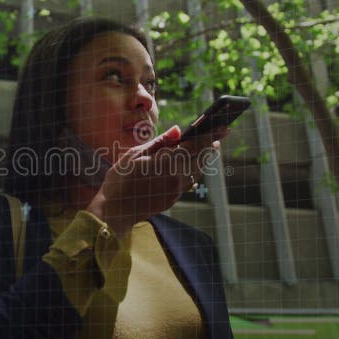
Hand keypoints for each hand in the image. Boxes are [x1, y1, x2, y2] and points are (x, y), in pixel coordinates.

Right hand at [85, 125, 225, 236]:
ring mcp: (177, 189)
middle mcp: (177, 176)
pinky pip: (190, 181)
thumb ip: (160, 142)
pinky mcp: (174, 198)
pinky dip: (194, 170)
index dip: (211, 134)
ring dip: (204, 158)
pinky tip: (192, 164)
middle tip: (217, 135)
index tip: (223, 127)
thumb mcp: (136, 154)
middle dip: (210, 146)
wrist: (116, 210)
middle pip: (202, 158)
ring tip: (207, 147)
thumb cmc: (120, 179)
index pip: (196, 145)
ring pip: (198, 170)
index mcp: (167, 162)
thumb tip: (178, 130)